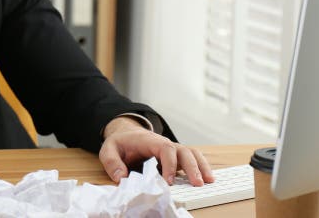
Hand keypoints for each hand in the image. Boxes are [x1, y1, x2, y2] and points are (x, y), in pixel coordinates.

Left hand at [99, 117, 213, 186]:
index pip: (165, 149)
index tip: (169, 181)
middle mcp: (165, 144)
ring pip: (192, 154)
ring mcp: (172, 150)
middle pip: (184, 151)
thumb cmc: (120, 143)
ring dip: (201, 166)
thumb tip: (122, 178)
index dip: (170, 164)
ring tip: (209, 181)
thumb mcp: (108, 150)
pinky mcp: (176, 158)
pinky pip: (192, 159)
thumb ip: (112, 163)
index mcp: (150, 141)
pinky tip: (207, 178)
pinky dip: (201, 166)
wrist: (126, 134)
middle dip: (192, 167)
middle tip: (198, 184)